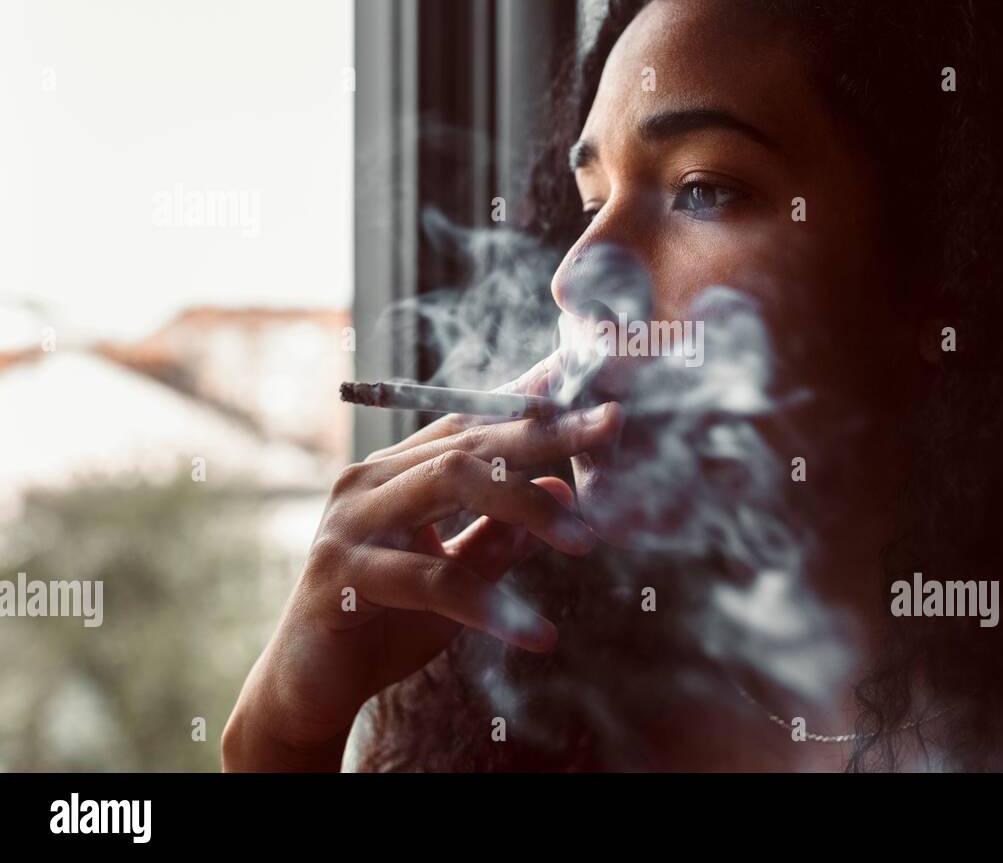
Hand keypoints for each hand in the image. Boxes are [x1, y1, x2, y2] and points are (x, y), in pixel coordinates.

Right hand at [222, 354, 621, 770]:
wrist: (307, 688)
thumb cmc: (384, 623)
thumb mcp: (457, 573)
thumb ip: (499, 532)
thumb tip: (561, 486)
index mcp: (395, 472)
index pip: (472, 423)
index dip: (533, 406)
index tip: (594, 397)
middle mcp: (369, 481)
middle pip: (469, 441)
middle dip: (547, 434)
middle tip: (612, 428)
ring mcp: (351, 523)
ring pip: (451, 483)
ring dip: (528, 506)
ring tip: (586, 539)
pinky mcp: (342, 576)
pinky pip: (431, 578)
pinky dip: (490, 604)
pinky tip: (538, 634)